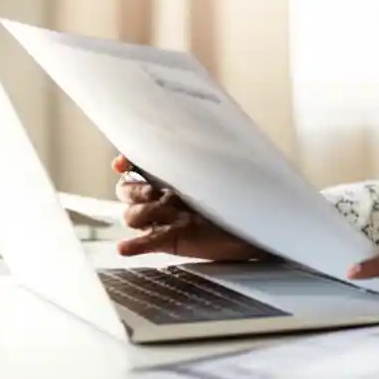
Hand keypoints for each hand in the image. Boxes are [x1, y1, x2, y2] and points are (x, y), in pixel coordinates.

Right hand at [112, 155, 267, 260]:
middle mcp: (161, 195)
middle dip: (136, 190)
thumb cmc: (239, 191)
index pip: (135, 166)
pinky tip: (124, 248)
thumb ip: (199, 155)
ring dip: (144, 214)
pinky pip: (144, 243)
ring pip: (131, 215)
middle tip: (157, 193)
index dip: (125, 163)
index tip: (122, 163)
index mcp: (170, 174)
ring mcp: (163, 219)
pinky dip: (133, 245)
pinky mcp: (169, 241)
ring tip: (169, 216)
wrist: (255, 223)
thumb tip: (185, 129)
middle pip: (125, 191)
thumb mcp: (219, 167)